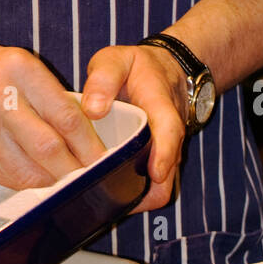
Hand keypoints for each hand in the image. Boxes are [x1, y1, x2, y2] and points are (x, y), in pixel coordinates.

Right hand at [0, 29, 106, 189]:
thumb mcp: (14, 63)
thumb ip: (46, 94)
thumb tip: (82, 130)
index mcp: (18, 69)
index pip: (67, 116)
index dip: (90, 144)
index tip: (102, 156)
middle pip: (50, 149)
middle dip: (75, 169)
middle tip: (89, 175)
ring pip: (29, 172)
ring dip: (52, 181)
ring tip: (65, 179)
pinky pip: (6, 178)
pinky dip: (26, 182)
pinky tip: (35, 177)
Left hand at [81, 43, 188, 210]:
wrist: (162, 72)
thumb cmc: (135, 68)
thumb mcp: (116, 60)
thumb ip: (104, 79)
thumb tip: (93, 110)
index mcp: (161, 106)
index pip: (170, 130)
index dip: (164, 153)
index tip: (156, 173)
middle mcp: (169, 135)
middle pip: (168, 170)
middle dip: (146, 190)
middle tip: (111, 201)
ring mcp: (165, 152)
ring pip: (160, 185)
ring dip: (136, 196)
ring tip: (101, 203)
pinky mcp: (155, 163)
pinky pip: (149, 186)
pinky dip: (130, 195)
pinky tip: (102, 197)